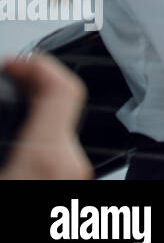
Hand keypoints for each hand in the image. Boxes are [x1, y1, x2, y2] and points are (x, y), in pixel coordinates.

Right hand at [0, 54, 92, 180]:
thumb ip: (0, 126)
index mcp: (47, 155)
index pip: (61, 87)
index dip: (37, 65)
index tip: (14, 62)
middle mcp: (72, 162)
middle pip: (64, 100)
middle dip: (34, 81)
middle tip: (11, 75)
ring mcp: (77, 172)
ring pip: (63, 121)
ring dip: (37, 103)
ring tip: (14, 95)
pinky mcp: (74, 179)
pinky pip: (62, 141)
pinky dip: (42, 125)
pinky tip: (22, 127)